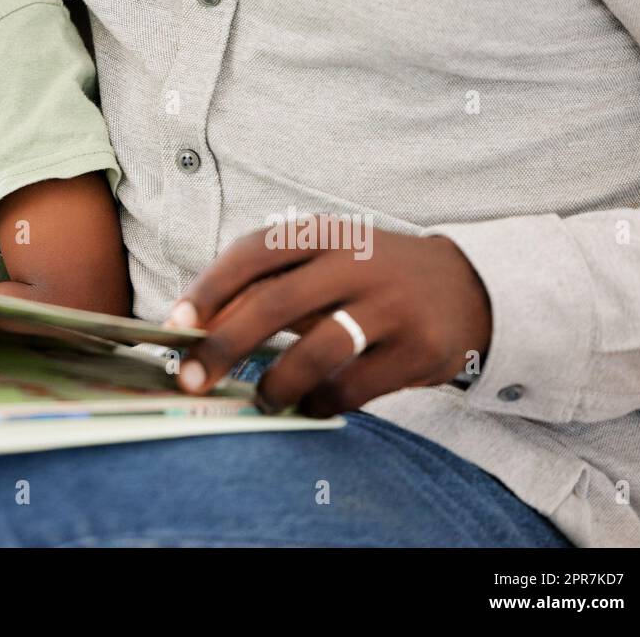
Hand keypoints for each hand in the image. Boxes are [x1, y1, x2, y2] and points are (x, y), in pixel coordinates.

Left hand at [165, 224, 491, 417]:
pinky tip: (309, 406)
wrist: (464, 286)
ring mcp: (391, 305)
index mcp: (324, 233)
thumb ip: (269, 284)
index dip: (210, 287)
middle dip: (225, 345)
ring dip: (276, 383)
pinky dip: (321, 403)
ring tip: (259, 400)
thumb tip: (196, 328)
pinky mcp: (419, 349)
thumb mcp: (324, 260)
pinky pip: (355, 386)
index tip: (175, 324)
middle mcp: (356, 262)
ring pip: (317, 350)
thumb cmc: (367, 276)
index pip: (254, 252)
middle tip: (192, 378)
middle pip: (275, 302)